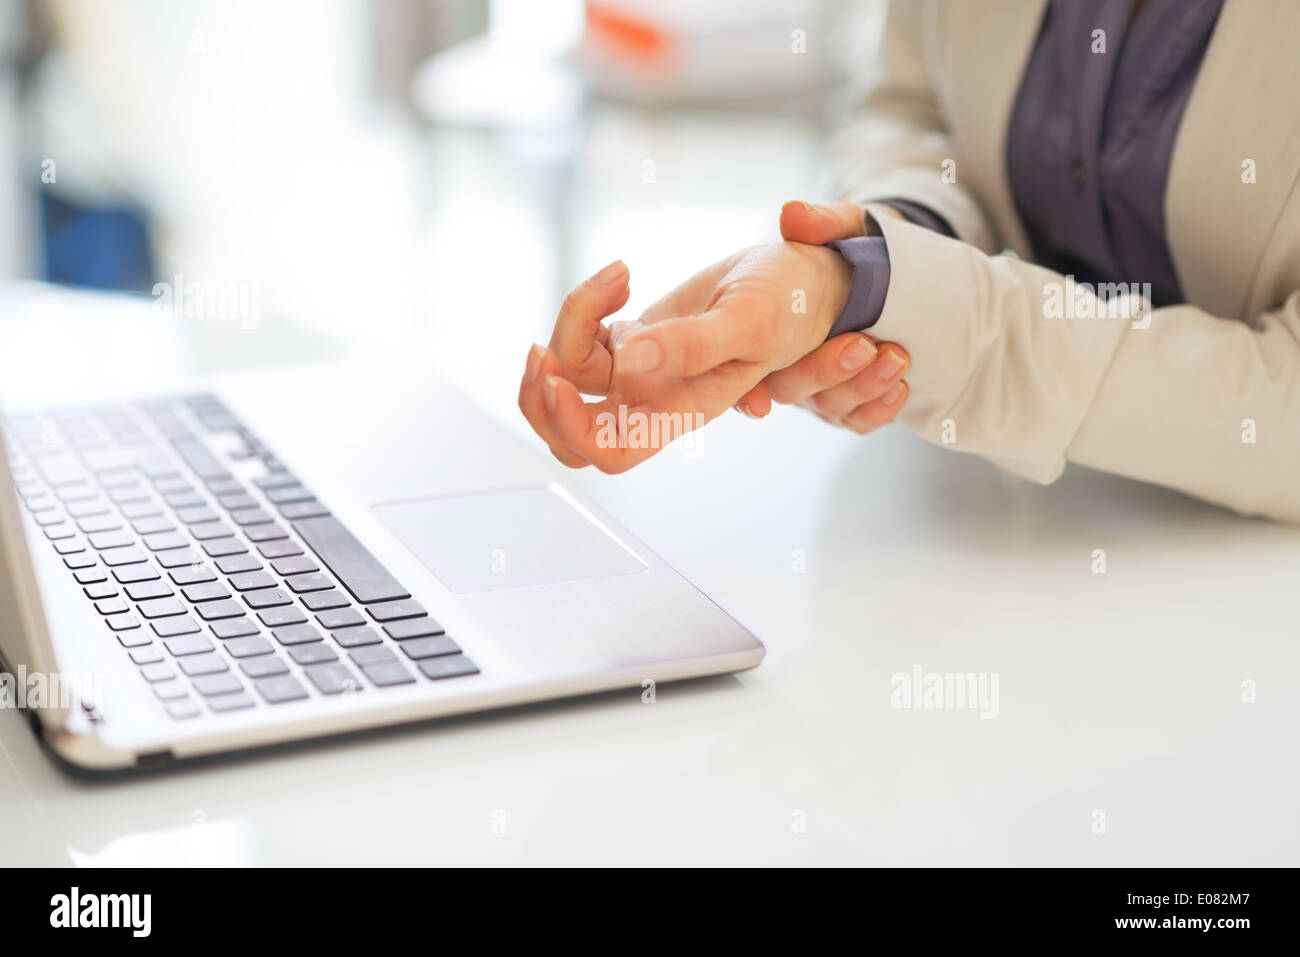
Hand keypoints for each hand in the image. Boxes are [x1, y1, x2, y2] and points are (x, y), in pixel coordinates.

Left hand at [518, 242, 851, 471]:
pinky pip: (582, 336)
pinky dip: (586, 303)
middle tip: (542, 349)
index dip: (572, 430)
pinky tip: (622, 275)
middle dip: (540, 396)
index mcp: (680, 410)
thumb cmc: (790, 306)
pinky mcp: (633, 336)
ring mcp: (639, 369)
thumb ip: (692, 345)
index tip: (559, 380)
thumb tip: (629, 359)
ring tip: (613, 279)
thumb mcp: (749, 322)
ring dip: (567, 327)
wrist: (802, 275)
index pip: (608, 451)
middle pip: (569, 433)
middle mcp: (653, 398)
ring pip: (568, 379)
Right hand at [734, 201, 910, 434]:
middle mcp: (780, 362)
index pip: (737, 365)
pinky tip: (899, 388)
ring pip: (828, 406)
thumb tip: (793, 215)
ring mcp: (814, 386)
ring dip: (862, 386)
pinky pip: (857, 419)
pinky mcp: (848, 401)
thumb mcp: (845, 225)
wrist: (893, 267)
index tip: (759, 399)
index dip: (743, 389)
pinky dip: (878, 409)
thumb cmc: (854, 247)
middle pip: (788, 388)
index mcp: (759, 321)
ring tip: (894, 357)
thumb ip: (821, 222)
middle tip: (859, 345)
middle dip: (824, 373)